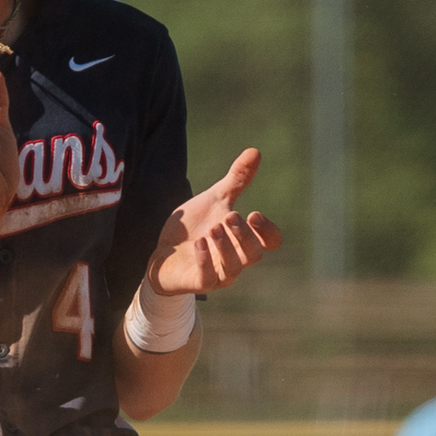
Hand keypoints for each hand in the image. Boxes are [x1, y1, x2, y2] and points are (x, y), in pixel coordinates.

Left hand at [147, 148, 281, 296]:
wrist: (164, 253)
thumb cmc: (196, 228)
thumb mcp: (215, 200)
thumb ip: (236, 180)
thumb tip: (255, 151)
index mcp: (244, 241)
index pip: (271, 242)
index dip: (268, 231)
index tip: (253, 214)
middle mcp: (236, 261)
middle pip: (254, 255)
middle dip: (244, 236)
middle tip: (229, 216)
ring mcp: (218, 275)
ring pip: (233, 268)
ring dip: (225, 246)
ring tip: (213, 228)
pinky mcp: (197, 284)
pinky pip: (207, 280)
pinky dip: (206, 260)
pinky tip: (200, 243)